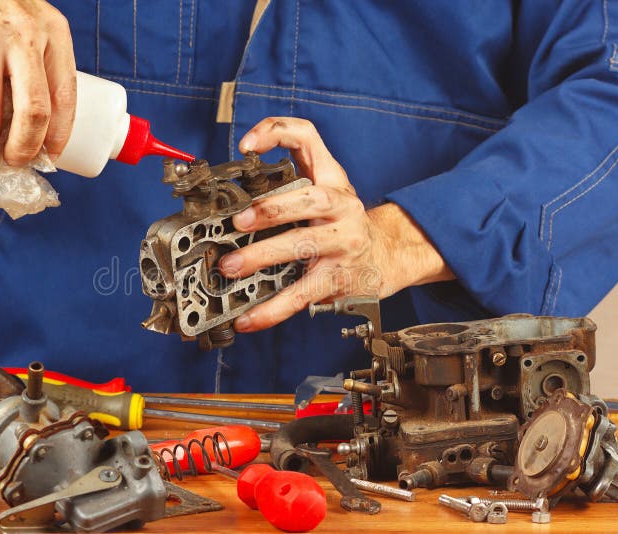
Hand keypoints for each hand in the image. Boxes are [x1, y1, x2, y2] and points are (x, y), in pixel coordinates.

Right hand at [0, 0, 75, 168]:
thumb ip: (39, 63)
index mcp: (54, 34)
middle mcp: (23, 37)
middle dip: (24, 149)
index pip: (66, 97)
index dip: (59, 135)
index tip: (50, 155)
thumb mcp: (33, 22)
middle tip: (16, 162)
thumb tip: (34, 126)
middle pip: (33, 112)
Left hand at [218, 117, 453, 331]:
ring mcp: (342, 244)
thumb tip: (235, 179)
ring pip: (303, 246)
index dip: (276, 133)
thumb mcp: (324, 189)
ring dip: (262, 256)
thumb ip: (289, 175)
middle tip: (238, 222)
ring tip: (231, 267)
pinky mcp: (337, 279)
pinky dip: (271, 310)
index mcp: (332, 179)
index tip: (246, 146)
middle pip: (309, 199)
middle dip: (271, 209)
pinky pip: (301, 295)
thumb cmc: (341, 223)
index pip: (307, 138)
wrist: (385, 258)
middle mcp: (341, 206)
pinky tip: (249, 318)